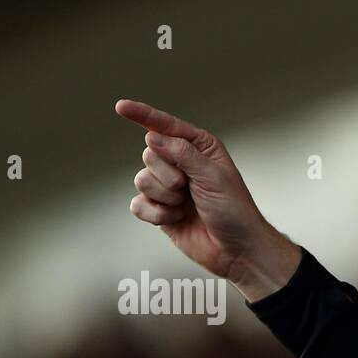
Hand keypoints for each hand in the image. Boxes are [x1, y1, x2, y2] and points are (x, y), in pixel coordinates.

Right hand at [114, 99, 301, 300]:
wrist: (237, 250)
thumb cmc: (234, 211)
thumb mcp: (213, 177)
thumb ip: (183, 154)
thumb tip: (152, 137)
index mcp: (199, 148)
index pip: (166, 126)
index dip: (143, 115)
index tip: (120, 107)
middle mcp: (181, 163)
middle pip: (150, 154)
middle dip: (168, 175)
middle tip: (189, 189)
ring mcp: (168, 187)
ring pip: (142, 179)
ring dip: (165, 196)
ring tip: (187, 206)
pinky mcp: (159, 210)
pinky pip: (138, 204)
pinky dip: (156, 213)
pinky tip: (175, 219)